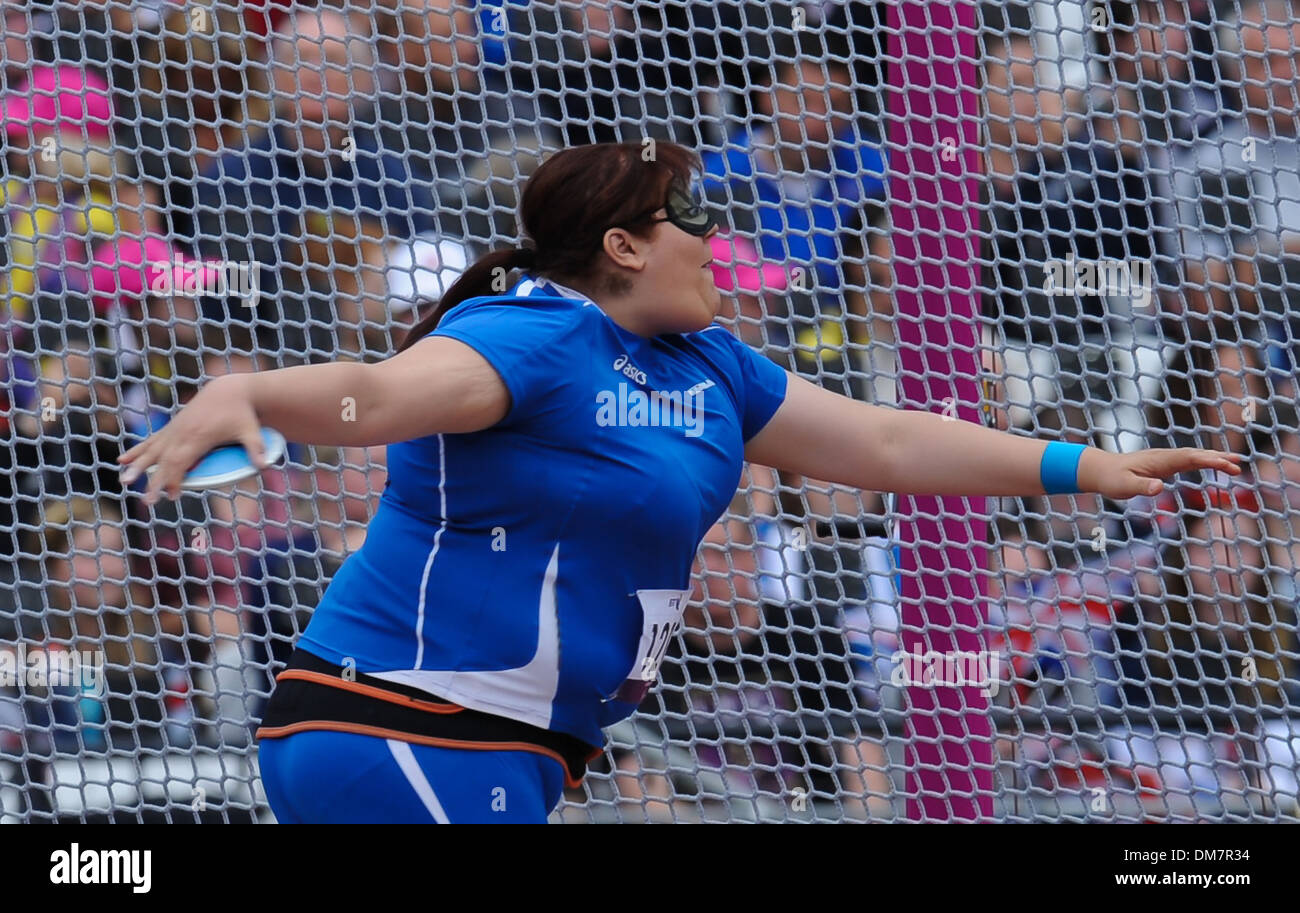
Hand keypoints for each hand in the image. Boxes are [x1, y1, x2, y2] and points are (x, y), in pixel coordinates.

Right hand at [117, 374, 266, 504]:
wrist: (228, 390)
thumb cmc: (241, 412)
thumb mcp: (252, 430)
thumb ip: (256, 448)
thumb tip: (266, 466)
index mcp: (198, 436)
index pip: (180, 462)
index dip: (174, 479)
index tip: (171, 496)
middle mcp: (181, 433)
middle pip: (163, 460)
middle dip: (154, 481)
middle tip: (146, 501)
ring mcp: (174, 429)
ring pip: (151, 450)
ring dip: (137, 467)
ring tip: (123, 482)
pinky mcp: (172, 427)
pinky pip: (151, 441)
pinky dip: (137, 451)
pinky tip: (123, 461)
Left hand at [1079, 447, 1244, 499]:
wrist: (1099, 470)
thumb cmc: (1111, 479)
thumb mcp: (1123, 486)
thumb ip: (1141, 487)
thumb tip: (1159, 487)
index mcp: (1158, 461)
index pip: (1188, 458)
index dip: (1208, 461)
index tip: (1225, 465)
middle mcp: (1163, 457)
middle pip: (1195, 455)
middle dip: (1217, 458)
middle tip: (1238, 464)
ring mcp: (1163, 459)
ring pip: (1193, 456)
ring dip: (1213, 458)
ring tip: (1234, 462)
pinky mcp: (1161, 465)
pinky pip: (1186, 461)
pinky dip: (1202, 461)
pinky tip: (1211, 463)